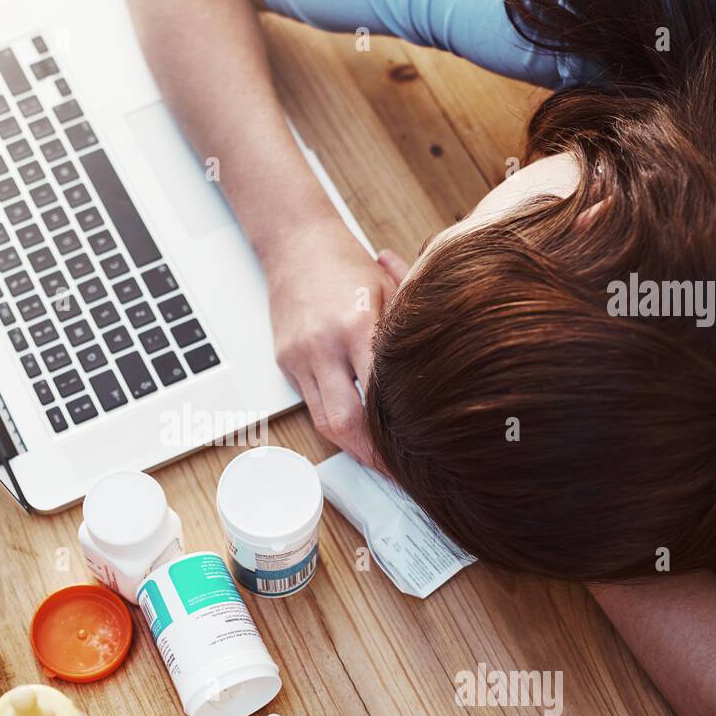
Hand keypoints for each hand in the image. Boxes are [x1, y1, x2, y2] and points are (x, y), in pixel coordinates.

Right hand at [262, 224, 408, 464]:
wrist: (295, 244)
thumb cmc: (347, 265)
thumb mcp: (390, 293)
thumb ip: (406, 340)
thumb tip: (431, 390)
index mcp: (354, 327)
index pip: (377, 398)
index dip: (394, 435)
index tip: (414, 455)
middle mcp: (321, 347)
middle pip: (342, 423)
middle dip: (370, 456)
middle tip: (395, 472)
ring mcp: (297, 358)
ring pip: (322, 422)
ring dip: (351, 445)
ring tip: (378, 458)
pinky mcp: (284, 363)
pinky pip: (310, 403)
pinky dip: (333, 418)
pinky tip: (355, 426)